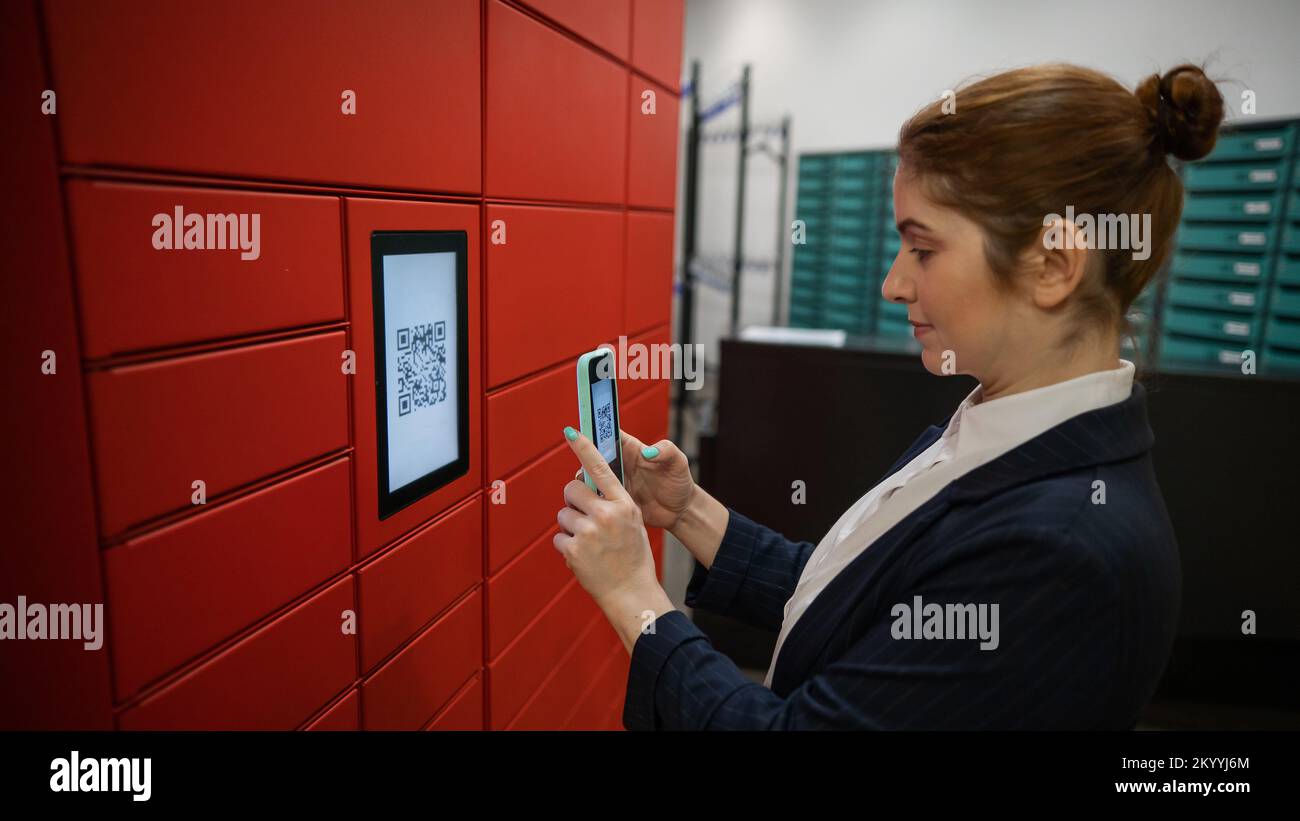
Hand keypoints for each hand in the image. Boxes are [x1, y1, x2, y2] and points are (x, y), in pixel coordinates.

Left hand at [556, 426, 660, 609]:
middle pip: (572, 489)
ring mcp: (588, 532)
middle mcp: (606, 514)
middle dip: (573, 501)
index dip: (584, 447)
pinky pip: (558, 537)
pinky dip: (567, 547)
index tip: (571, 431)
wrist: (631, 592)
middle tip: (584, 517)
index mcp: (623, 504)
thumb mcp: (633, 521)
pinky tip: (584, 557)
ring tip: (589, 544)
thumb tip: (589, 484)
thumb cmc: (633, 556)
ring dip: (570, 527)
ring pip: (563, 515)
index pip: (601, 468)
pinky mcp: (573, 549)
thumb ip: (614, 502)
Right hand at [574, 428, 696, 531]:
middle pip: (594, 456)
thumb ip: (667, 451)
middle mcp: (621, 463)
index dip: (595, 431)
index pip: (610, 435)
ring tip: (585, 486)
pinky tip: (590, 502)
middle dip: (584, 459)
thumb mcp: (679, 462)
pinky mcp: (614, 500)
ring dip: (585, 480)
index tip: (582, 432)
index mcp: (632, 449)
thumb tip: (649, 452)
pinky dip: (590, 497)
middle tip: (582, 467)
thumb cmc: (680, 482)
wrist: (680, 510)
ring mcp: (616, 481)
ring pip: (591, 476)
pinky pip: (597, 496)